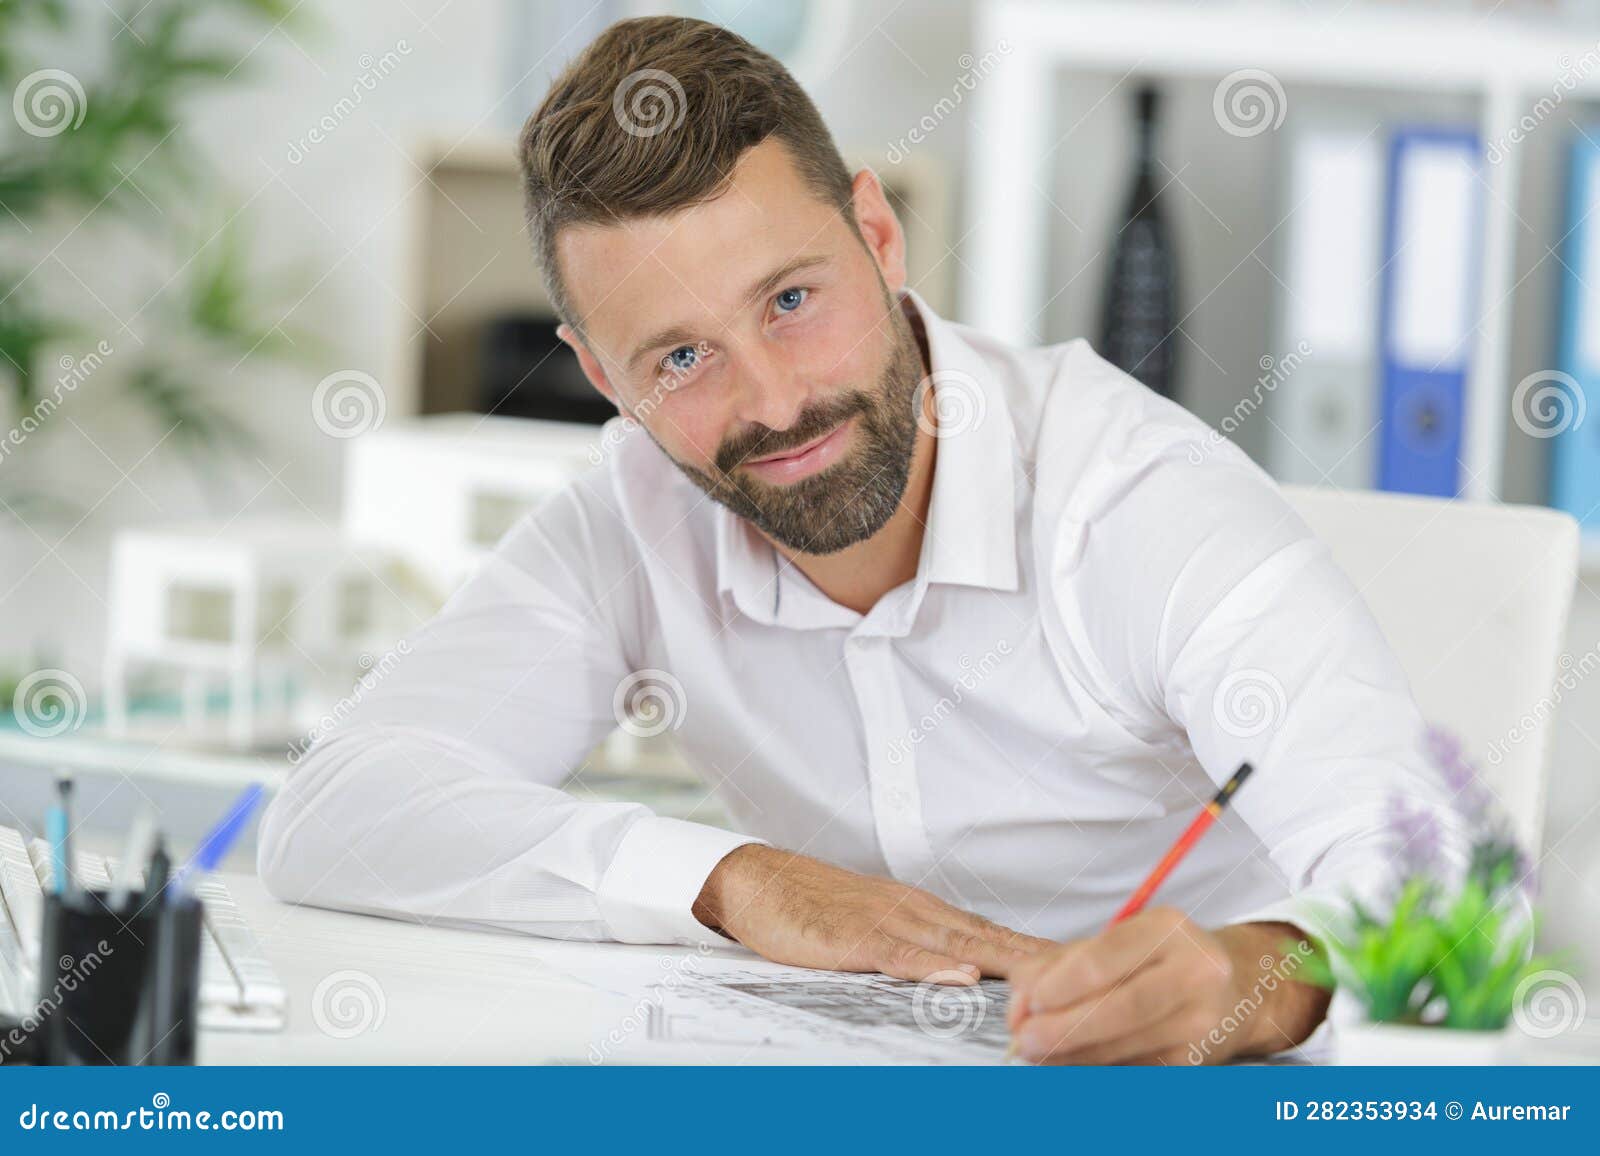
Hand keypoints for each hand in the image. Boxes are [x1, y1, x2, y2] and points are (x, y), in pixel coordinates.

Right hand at [692, 845, 1052, 982]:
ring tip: (1050, 983)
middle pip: (992, 940)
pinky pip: (898, 954)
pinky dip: (932, 967)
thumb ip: (918, 954)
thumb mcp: (875, 931)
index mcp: (926, 915)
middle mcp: (917, 913)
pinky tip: (961, 979)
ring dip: (1005, 965)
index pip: (995, 937)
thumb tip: (964, 981)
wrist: (755, 881)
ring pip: (957, 946)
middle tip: (1094, 980)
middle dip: (1043, 962)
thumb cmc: (812, 910)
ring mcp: (887, 922)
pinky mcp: (852, 937)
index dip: (1041, 956)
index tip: (1088, 972)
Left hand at [1005, 910, 1328, 1063]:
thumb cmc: (1160, 959)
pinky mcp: (1197, 1060)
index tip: (1027, 1001)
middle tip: (1023, 1039)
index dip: (1061, 984)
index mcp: (1167, 928)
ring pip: (1125, 1044)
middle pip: (1120, 1007)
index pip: (1105, 958)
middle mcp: (1194, 971)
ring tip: (1037, 1052)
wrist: (1237, 989)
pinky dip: (1094, 1067)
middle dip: (1064, 1027)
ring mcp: (1201, 1020)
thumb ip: (1061, 962)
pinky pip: (1134, 1067)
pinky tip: (1069, 1062)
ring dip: (1072, 1054)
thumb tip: (1021, 997)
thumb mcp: (1117, 942)